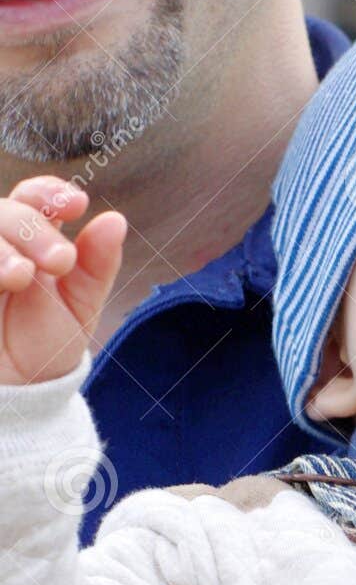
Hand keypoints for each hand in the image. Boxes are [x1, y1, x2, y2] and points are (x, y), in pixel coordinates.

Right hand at [0, 176, 125, 384]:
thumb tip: (116, 220)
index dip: (50, 192)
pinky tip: (4, 280)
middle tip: (60, 260)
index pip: (33, 197)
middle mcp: (0, 245)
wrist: (19, 392)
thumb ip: (97, 265)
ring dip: (1, 247)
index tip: (77, 204)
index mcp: (31, 240)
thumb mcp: (80, 306)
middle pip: (5, 210)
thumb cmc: (46, 344)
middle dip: (32, 227)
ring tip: (23, 275)